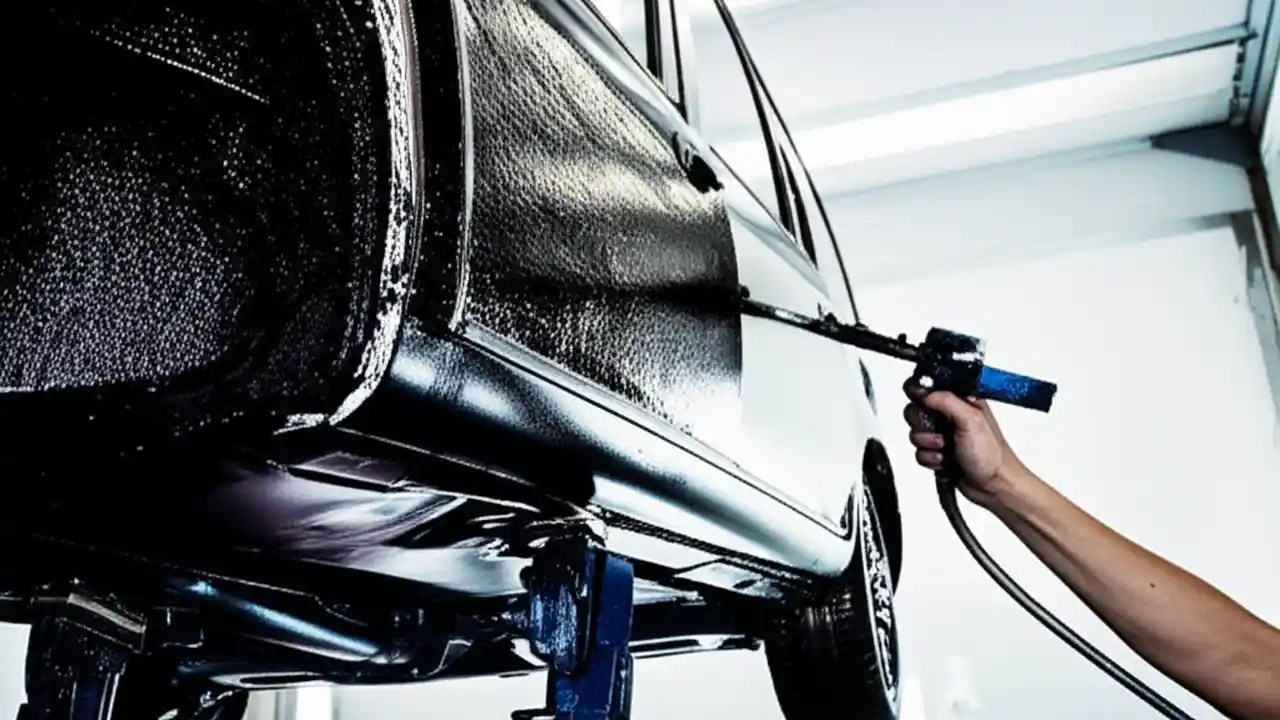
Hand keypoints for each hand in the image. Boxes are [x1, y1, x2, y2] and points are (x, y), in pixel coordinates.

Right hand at [902, 382, 1023, 508]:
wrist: (993, 485)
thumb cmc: (991, 453)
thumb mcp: (971, 420)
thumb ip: (946, 400)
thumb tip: (923, 391)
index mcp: (961, 400)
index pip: (930, 385)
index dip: (920, 392)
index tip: (922, 403)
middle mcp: (950, 414)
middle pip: (916, 409)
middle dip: (923, 424)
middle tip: (941, 433)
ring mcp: (942, 433)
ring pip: (915, 432)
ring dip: (928, 444)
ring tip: (946, 450)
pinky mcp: (937, 451)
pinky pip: (918, 451)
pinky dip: (929, 458)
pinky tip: (944, 461)